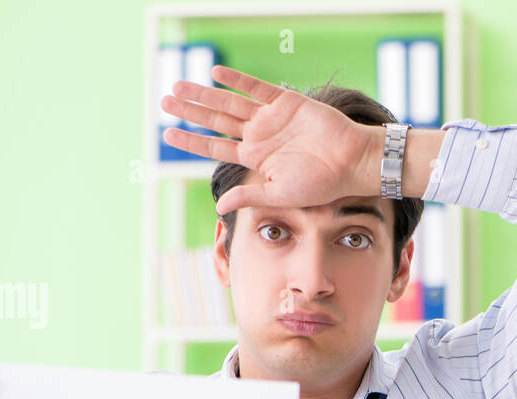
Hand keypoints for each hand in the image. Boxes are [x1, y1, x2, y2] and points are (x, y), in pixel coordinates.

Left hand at [161, 65, 379, 216]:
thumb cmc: (322, 184)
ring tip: (178, 86)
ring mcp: (271, 118)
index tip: (169, 134)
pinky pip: (256, 87)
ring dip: (204, 94)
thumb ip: (248, 195)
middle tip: (164, 101)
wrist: (353, 161)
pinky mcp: (286, 101)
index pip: (215, 148)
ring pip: (229, 102)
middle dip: (190, 111)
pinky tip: (215, 74)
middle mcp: (259, 136)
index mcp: (256, 159)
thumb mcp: (280, 194)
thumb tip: (218, 207)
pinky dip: (237, 80)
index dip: (192, 141)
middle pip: (216, 120)